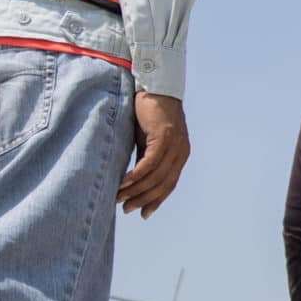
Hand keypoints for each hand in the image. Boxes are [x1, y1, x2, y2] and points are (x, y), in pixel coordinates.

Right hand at [117, 91, 189, 216]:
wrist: (153, 87)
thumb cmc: (148, 113)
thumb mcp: (147, 141)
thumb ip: (146, 159)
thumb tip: (134, 180)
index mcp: (180, 154)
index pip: (169, 184)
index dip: (156, 200)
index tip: (143, 213)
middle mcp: (181, 152)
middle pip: (163, 185)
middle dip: (144, 200)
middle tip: (126, 209)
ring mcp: (174, 145)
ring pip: (155, 177)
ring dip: (135, 191)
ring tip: (119, 199)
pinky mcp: (163, 138)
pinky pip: (149, 165)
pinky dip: (135, 177)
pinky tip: (123, 184)